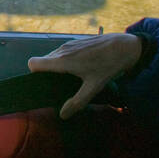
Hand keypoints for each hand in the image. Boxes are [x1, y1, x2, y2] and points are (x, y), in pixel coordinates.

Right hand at [27, 33, 143, 119]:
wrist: (125, 46)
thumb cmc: (109, 65)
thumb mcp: (94, 87)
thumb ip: (77, 102)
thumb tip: (62, 115)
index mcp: (62, 61)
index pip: (33, 63)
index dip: (35, 74)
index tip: (46, 83)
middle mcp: (62, 50)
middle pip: (43, 62)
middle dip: (47, 73)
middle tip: (61, 84)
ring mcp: (69, 44)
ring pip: (53, 56)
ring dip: (57, 66)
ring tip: (73, 76)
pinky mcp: (76, 42)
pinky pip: (62, 52)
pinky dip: (66, 60)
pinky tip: (82, 67)